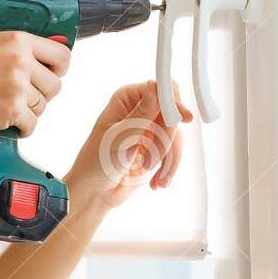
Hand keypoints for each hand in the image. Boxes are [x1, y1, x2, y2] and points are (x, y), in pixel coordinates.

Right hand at [0, 31, 71, 140]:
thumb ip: (17, 46)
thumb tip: (51, 49)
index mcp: (16, 40)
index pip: (61, 56)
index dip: (59, 69)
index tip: (52, 75)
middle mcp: (19, 61)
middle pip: (55, 84)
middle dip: (42, 94)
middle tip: (23, 96)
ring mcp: (17, 86)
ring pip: (43, 105)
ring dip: (30, 111)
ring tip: (8, 107)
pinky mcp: (12, 110)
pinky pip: (32, 123)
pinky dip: (23, 127)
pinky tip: (9, 122)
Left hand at [63, 80, 193, 214]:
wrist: (95, 192)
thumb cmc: (96, 162)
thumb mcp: (119, 138)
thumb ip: (141, 114)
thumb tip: (154, 86)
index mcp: (127, 99)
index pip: (160, 89)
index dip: (173, 103)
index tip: (182, 119)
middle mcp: (141, 110)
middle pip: (172, 114)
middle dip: (166, 140)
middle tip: (152, 161)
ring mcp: (151, 129)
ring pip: (175, 135)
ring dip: (167, 158)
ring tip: (150, 175)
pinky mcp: (157, 148)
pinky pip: (174, 152)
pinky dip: (168, 168)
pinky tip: (157, 183)